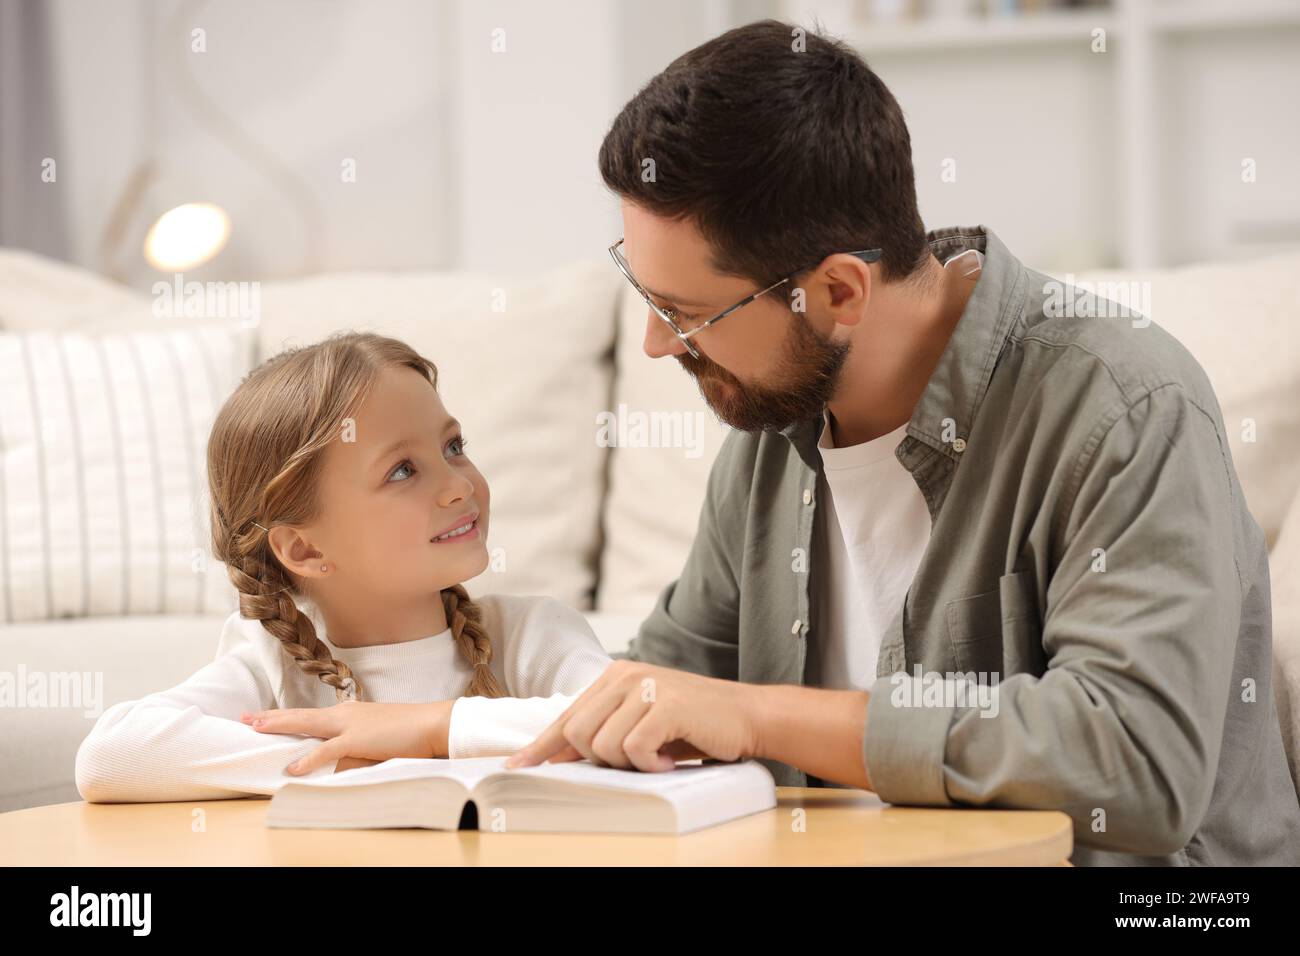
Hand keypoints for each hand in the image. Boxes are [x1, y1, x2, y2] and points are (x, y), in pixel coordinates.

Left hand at [241, 700, 454, 774]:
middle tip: (246, 718)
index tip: (265, 716)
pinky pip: (326, 751)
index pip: (311, 714)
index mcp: (350, 713)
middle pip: (300, 715)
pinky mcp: (357, 740)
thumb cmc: (410, 731)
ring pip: (306, 724)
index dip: (287, 716)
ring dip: (279, 726)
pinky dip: (308, 760)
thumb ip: (356, 747)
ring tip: (254, 728)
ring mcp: (349, 725)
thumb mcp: (378, 737)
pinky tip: (292, 768)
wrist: (432, 723)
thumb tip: (339, 761)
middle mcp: (345, 714)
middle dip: (271, 717)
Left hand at [503, 660, 759, 771]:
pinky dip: (650, 763)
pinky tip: (670, 755)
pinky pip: (633, 749)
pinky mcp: (665, 704)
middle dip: (601, 759)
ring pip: (603, 745)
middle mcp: (626, 675)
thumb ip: (603, 731)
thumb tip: (557, 756)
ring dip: (630, 763)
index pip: (567, 716)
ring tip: (658, 754)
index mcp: (615, 676)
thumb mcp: (642, 723)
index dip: (540, 746)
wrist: (748, 717)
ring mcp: (645, 687)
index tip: (514, 767)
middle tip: (638, 759)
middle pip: (578, 734)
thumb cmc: (694, 725)